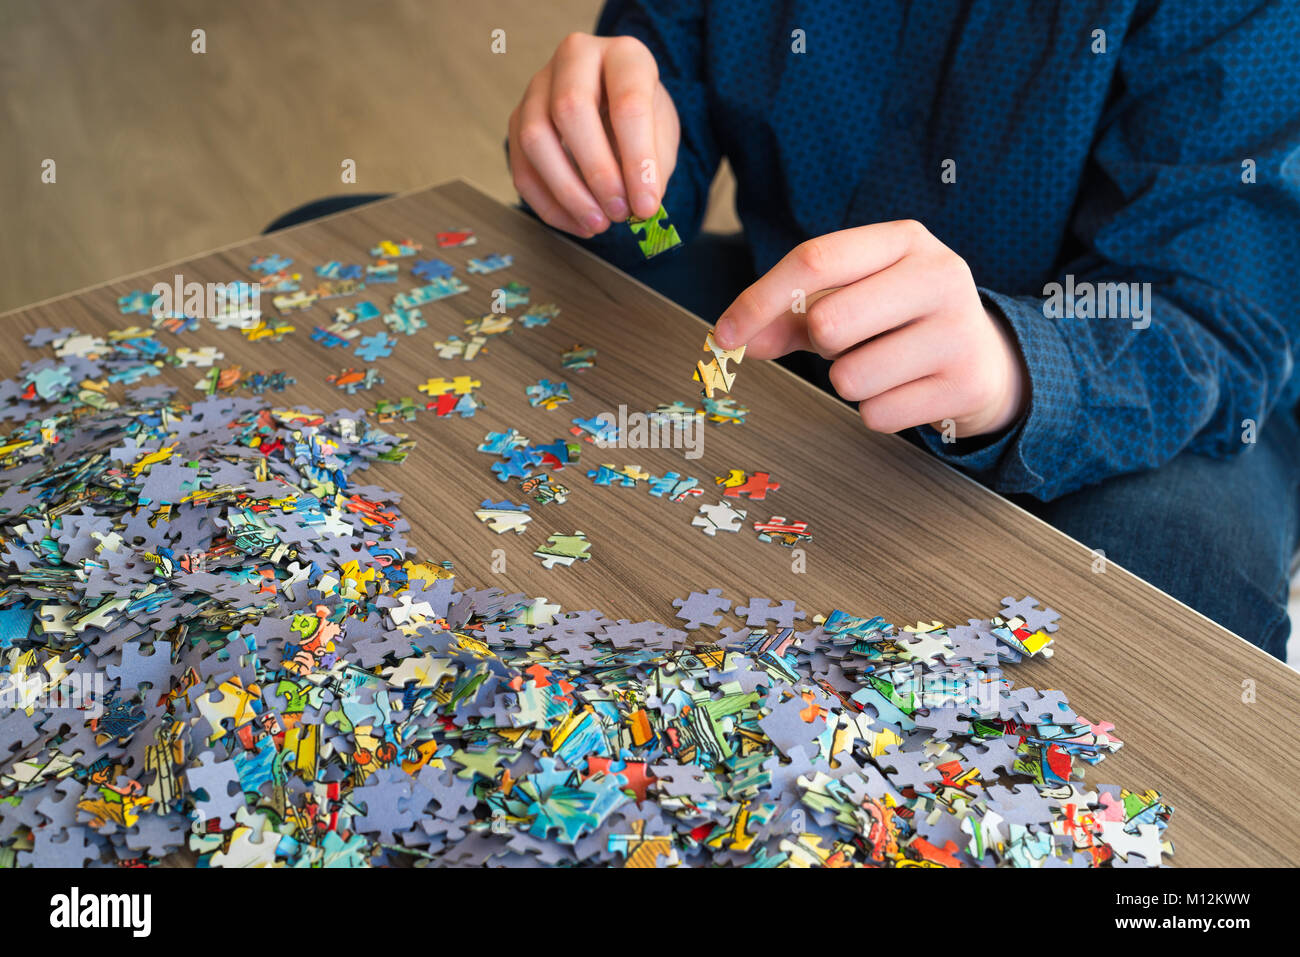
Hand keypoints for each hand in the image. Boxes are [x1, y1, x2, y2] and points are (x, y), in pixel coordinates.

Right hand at [508, 33, 679, 237]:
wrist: (614, 101)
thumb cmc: (641, 116)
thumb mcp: (662, 132)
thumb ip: (653, 165)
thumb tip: (638, 207)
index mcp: (623, 55)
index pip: (628, 103)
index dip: (638, 160)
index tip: (646, 205)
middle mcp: (575, 58)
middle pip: (570, 110)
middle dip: (597, 172)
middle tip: (619, 212)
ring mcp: (538, 86)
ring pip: (535, 138)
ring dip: (567, 192)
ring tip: (598, 224)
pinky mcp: (517, 118)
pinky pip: (522, 167)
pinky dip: (549, 205)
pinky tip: (578, 223)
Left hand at [713, 220, 1029, 437]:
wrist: (986, 359)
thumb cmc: (902, 321)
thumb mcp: (851, 298)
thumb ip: (788, 314)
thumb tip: (732, 341)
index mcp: (904, 240)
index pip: (814, 259)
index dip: (758, 301)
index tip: (723, 336)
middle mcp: (939, 274)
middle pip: (828, 322)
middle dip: (820, 346)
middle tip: (844, 343)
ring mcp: (958, 330)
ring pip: (849, 376)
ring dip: (849, 381)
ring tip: (882, 365)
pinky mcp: (965, 384)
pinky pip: (877, 413)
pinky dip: (877, 411)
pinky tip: (905, 390)